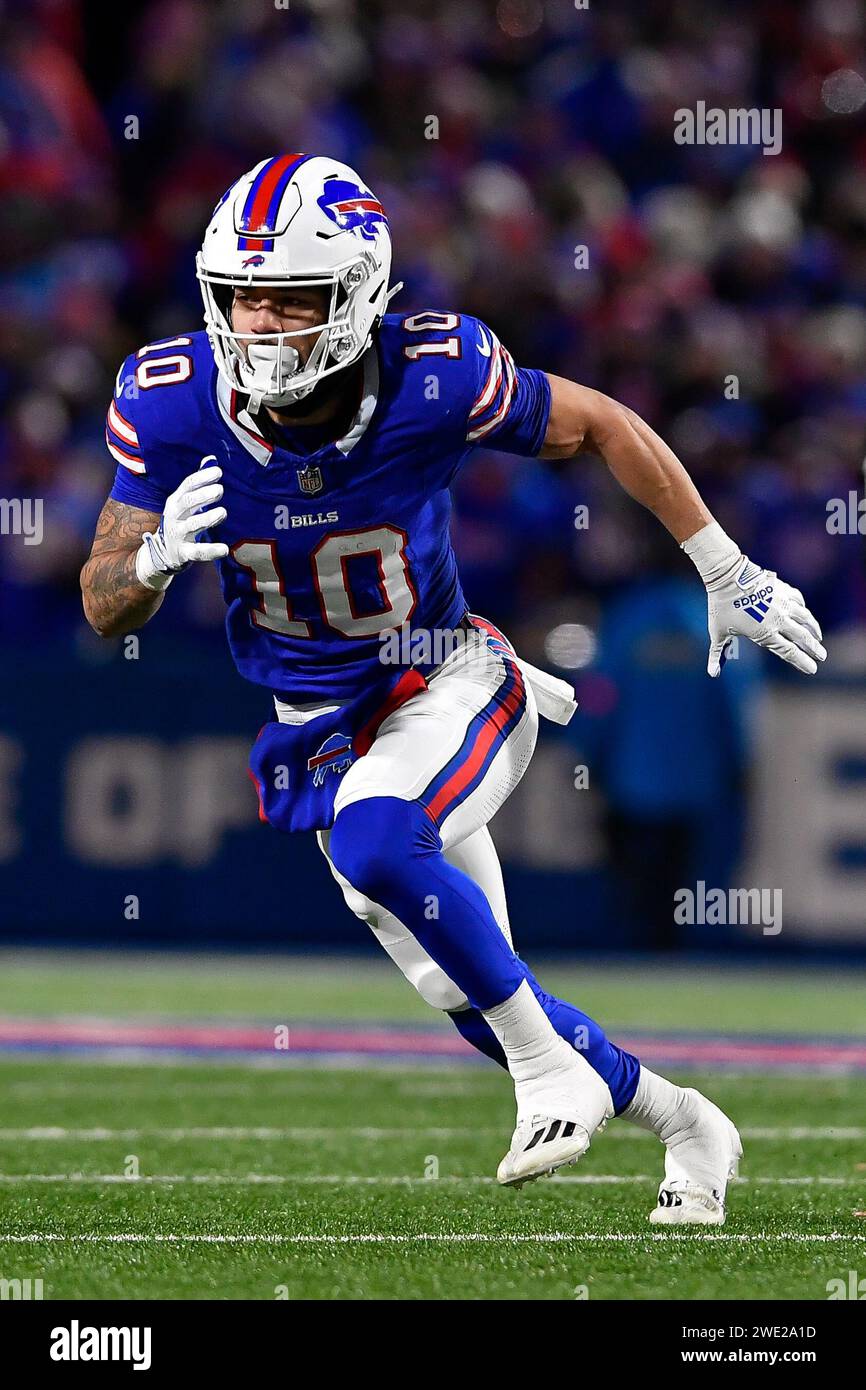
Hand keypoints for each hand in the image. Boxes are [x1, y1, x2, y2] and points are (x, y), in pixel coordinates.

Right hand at [135, 465, 227, 588]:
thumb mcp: (185, 501)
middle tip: (220, 490)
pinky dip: (210, 551)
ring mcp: (178, 534)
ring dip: (207, 518)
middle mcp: (174, 515)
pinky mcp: (184, 552)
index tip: (218, 472)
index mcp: (176, 500)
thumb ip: (199, 483)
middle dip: (203, 495)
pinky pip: (197, 551)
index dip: (202, 477)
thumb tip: (211, 459)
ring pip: (192, 525)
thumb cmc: (180, 521)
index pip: (187, 485)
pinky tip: (224, 549)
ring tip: (223, 512)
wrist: (164, 552)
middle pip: (187, 502)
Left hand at [706, 556, 826, 676]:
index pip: (788, 652)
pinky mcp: (783, 590)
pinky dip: (803, 609)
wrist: (728, 577)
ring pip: (805, 619)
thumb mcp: (718, 632)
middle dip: (814, 649)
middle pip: (802, 638)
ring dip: (814, 629)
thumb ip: (717, 654)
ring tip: (819, 637)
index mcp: (764, 633)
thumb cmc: (721, 606)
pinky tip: (805, 613)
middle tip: (822, 656)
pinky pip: (798, 601)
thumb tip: (712, 674)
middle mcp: (778, 620)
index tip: (813, 669)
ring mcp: (783, 603)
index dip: (802, 662)